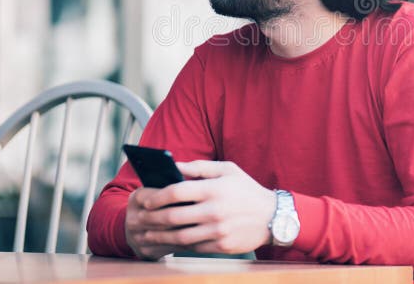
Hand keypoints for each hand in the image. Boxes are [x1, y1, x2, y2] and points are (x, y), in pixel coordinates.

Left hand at [124, 161, 276, 257]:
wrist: (273, 216)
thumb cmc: (246, 190)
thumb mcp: (227, 170)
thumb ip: (200, 167)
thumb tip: (174, 165)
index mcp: (214, 189)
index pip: (177, 191)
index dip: (157, 196)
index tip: (146, 200)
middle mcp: (215, 210)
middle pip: (173, 216)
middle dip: (152, 218)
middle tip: (140, 219)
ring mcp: (218, 231)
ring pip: (179, 235)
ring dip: (159, 236)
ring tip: (148, 234)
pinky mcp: (222, 246)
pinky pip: (193, 247)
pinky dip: (178, 245)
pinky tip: (169, 241)